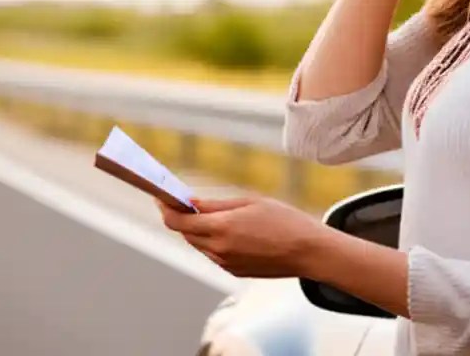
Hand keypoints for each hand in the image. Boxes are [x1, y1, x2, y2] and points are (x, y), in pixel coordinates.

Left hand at [157, 195, 326, 278]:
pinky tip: (229, 230)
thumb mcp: (249, 202)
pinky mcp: (234, 271)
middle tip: (183, 201)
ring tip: (208, 214)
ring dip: (198, 230)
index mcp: (221, 229)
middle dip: (181, 218)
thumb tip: (191, 203)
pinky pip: (214, 254)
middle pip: (186, 234)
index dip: (165, 209)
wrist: (309, 252)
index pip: (178, 222)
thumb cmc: (284, 221)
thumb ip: (216, 205)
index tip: (161, 197)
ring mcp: (226, 263)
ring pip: (199, 244)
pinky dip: (213, 241)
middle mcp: (219, 250)